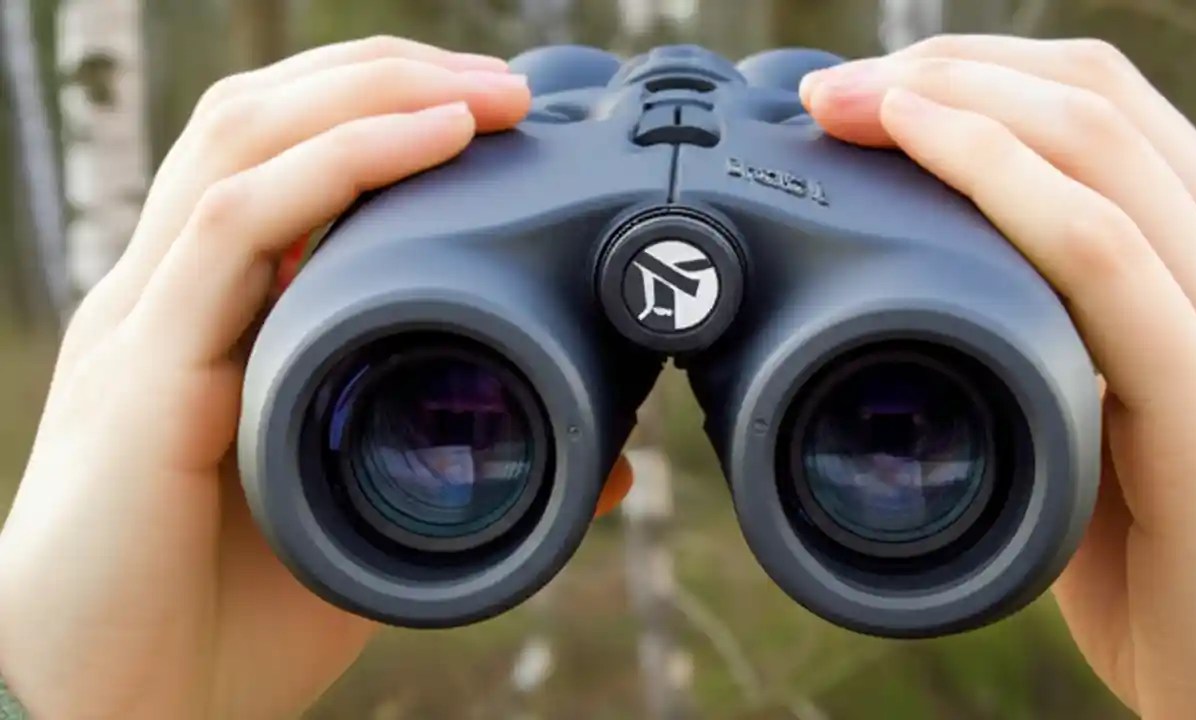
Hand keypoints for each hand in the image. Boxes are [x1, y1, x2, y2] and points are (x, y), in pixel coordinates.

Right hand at [0, 37, 534, 719]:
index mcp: (212, 317)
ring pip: (243, 137)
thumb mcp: (369, 525)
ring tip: (488, 95)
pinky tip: (434, 139)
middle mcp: (170, 295)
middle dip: (387, 77)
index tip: (500, 119)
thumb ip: (471, 486)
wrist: (119, 716)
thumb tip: (608, 466)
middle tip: (511, 87)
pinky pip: (238, 223)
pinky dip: (341, 162)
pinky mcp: (141, 367)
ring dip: (373, 93)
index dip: (381, 114)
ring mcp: (148, 318)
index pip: (281, 160)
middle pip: (261, 117)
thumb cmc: (226, 624)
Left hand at [801, 35, 1195, 718]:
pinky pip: (1102, 252)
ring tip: (842, 101)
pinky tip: (922, 145)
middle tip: (828, 88)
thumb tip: (933, 329)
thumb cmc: (1181, 582)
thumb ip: (1046, 370)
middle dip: (949, 70)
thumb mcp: (1099, 444)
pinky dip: (1000, 179)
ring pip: (1101, 146)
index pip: (1110, 119)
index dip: (985, 78)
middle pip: (1099, 102)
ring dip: (954, 101)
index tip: (870, 92)